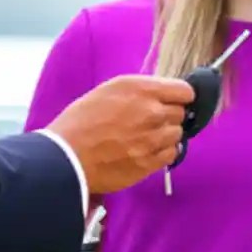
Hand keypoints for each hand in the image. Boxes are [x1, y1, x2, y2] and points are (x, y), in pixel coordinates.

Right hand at [46, 74, 192, 193]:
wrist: (67, 157)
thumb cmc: (80, 122)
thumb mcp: (108, 91)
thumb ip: (139, 91)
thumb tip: (161, 95)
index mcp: (140, 89)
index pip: (184, 91)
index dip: (179, 96)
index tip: (173, 101)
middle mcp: (151, 111)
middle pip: (182, 113)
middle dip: (169, 115)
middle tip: (150, 121)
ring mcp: (153, 138)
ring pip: (177, 134)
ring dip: (166, 134)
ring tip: (144, 137)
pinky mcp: (150, 162)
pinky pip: (172, 154)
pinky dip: (163, 152)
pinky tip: (146, 150)